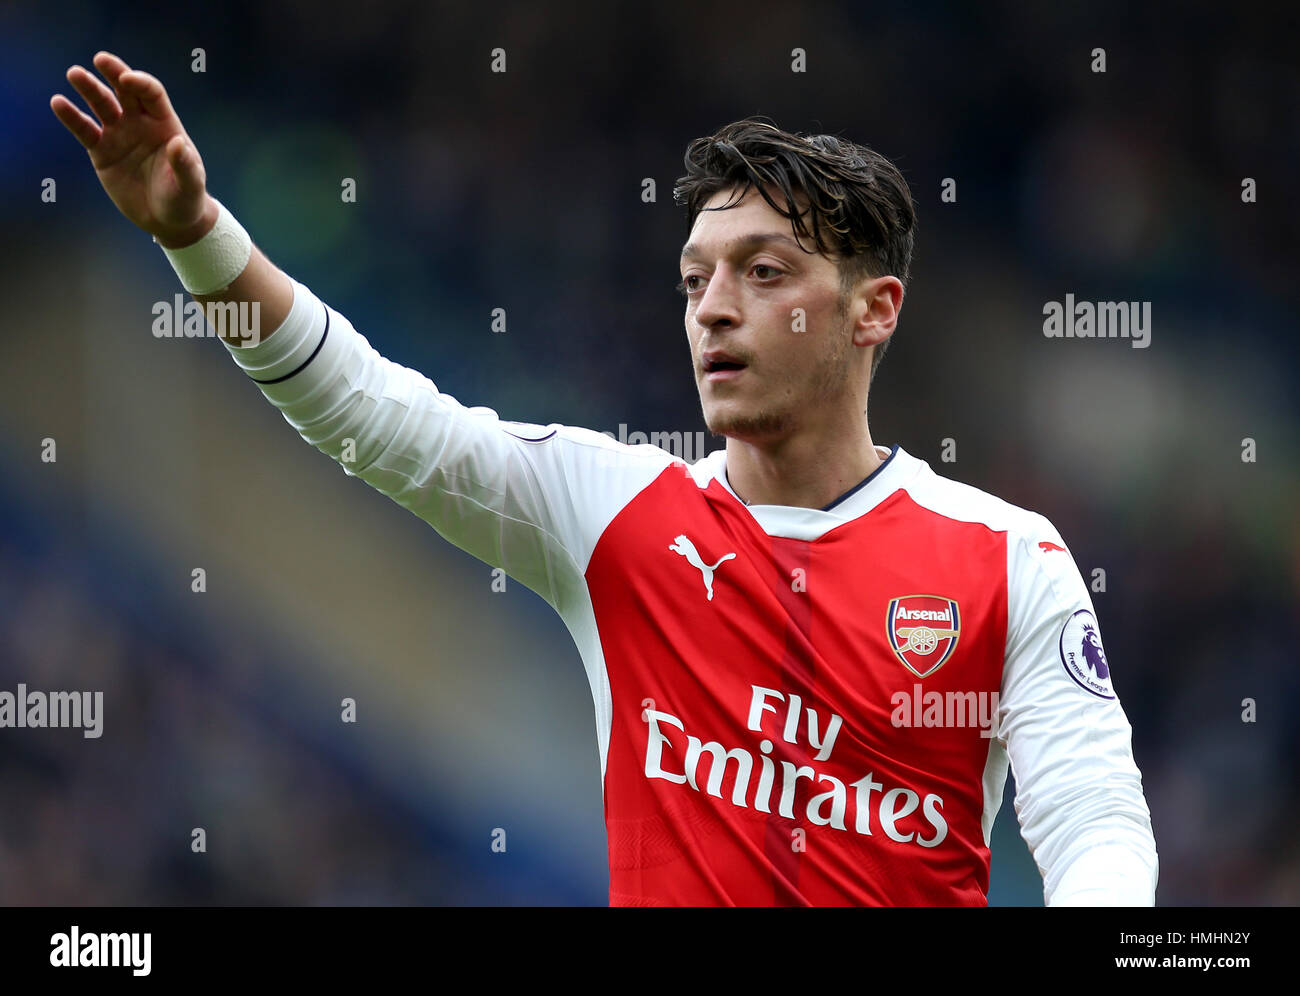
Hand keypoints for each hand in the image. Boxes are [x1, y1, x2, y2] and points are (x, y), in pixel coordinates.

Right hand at [50, 51, 216, 247]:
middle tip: (100, 59)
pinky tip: (58, 103)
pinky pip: (84, 130)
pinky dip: (71, 117)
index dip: (140, 83)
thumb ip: (185, 165)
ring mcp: (119, 135)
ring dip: (89, 88)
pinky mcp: (102, 152)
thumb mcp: (190, 185)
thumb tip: (178, 143)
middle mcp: (140, 123)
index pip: (152, 94)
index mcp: (165, 125)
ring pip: (102, 105)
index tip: (127, 79)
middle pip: (125, 90)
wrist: (167, 221)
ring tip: (75, 74)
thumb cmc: (185, 199)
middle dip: (114, 73)